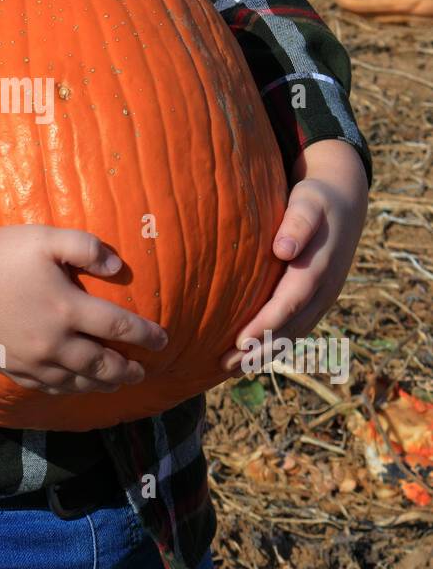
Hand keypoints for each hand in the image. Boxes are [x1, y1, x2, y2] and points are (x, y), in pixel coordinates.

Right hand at [0, 224, 168, 395]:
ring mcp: (30, 360)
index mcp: (67, 308)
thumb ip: (86, 247)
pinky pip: (47, 386)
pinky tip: (75, 386)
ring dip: (101, 384)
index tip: (163, 341)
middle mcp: (53, 341)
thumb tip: (118, 267)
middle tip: (142, 372)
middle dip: (127, 370)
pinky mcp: (10, 367)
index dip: (146, 336)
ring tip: (115, 383)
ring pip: (76, 381)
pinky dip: (68, 389)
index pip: (119, 328)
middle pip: (102, 364)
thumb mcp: (45, 238)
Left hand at [219, 139, 368, 372]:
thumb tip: (284, 249)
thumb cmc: (315, 200)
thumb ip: (297, 223)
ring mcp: (322, 299)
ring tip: (229, 368)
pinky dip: (274, 345)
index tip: (240, 341)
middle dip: (259, 349)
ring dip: (264, 354)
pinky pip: (295, 329)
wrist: (344, 203)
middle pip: (290, 327)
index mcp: (318, 268)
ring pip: (293, 334)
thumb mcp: (309, 202)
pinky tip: (249, 354)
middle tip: (225, 365)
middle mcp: (323, 290)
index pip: (289, 303)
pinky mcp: (316, 302)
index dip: (266, 324)